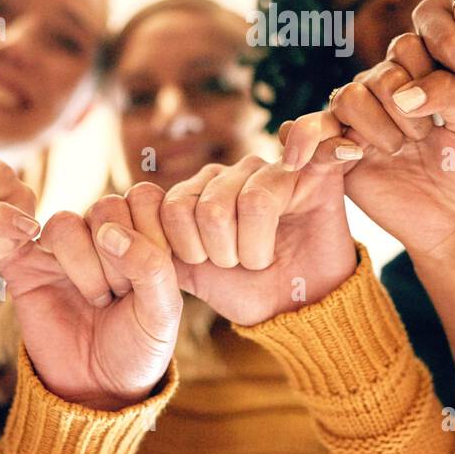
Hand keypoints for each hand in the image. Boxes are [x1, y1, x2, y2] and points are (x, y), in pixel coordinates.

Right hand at [2, 192, 181, 409]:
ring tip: (98, 298)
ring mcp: (64, 249)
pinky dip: (34, 250)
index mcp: (142, 234)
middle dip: (118, 255)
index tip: (153, 280)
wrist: (98, 388)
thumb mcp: (163, 311)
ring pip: (68, 223)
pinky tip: (59, 284)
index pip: (145, 197)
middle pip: (107, 207)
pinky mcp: (27, 265)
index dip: (151, 234)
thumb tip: (110, 231)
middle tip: (122, 294)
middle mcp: (102, 234)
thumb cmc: (138, 346)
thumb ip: (151, 266)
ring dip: (86, 265)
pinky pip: (23, 237)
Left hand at [159, 151, 359, 326]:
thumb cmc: (249, 292)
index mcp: (201, 189)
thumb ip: (157, 253)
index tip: (208, 267)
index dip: (187, 250)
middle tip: (243, 264)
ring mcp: (275, 169)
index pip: (170, 207)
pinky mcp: (317, 170)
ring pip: (249, 201)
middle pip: (208, 207)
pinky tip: (340, 147)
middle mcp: (235, 171)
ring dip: (256, 248)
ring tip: (265, 257)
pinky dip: (316, 140)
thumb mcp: (194, 278)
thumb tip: (114, 235)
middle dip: (224, 255)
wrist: (301, 313)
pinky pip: (309, 146)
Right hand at [282, 34, 454, 260]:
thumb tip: (400, 94)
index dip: (426, 79)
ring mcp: (357, 118)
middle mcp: (382, 89)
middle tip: (422, 139)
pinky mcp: (336, 149)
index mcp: (416, 72)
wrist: (450, 218)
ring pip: (348, 97)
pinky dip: (329, 141)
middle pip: (379, 74)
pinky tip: (354, 155)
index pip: (406, 46)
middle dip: (407, 112)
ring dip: (377, 127)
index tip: (448, 116)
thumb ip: (450, 91)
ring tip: (397, 150)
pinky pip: (316, 131)